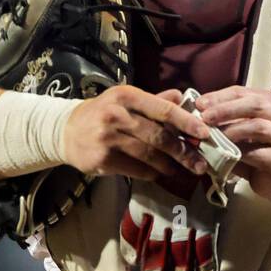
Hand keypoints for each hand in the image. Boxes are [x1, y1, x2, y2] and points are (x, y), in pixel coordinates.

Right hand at [62, 84, 210, 183]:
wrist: (65, 130)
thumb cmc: (102, 113)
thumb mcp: (125, 100)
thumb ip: (155, 101)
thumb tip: (183, 98)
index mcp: (127, 96)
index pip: (163, 110)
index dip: (186, 123)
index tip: (205, 134)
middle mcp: (117, 115)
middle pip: (159, 136)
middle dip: (183, 151)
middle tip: (200, 163)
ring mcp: (108, 138)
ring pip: (149, 155)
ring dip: (170, 166)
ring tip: (184, 171)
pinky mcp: (103, 160)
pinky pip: (136, 169)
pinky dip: (152, 174)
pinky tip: (161, 174)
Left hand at [162, 85, 270, 207]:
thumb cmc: (258, 149)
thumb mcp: (243, 129)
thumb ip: (227, 119)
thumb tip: (197, 113)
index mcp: (270, 101)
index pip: (242, 91)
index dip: (219, 96)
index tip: (199, 104)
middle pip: (254, 104)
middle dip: (226, 109)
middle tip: (204, 117)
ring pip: (258, 126)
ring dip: (232, 130)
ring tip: (212, 136)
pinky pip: (258, 153)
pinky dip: (239, 153)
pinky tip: (224, 155)